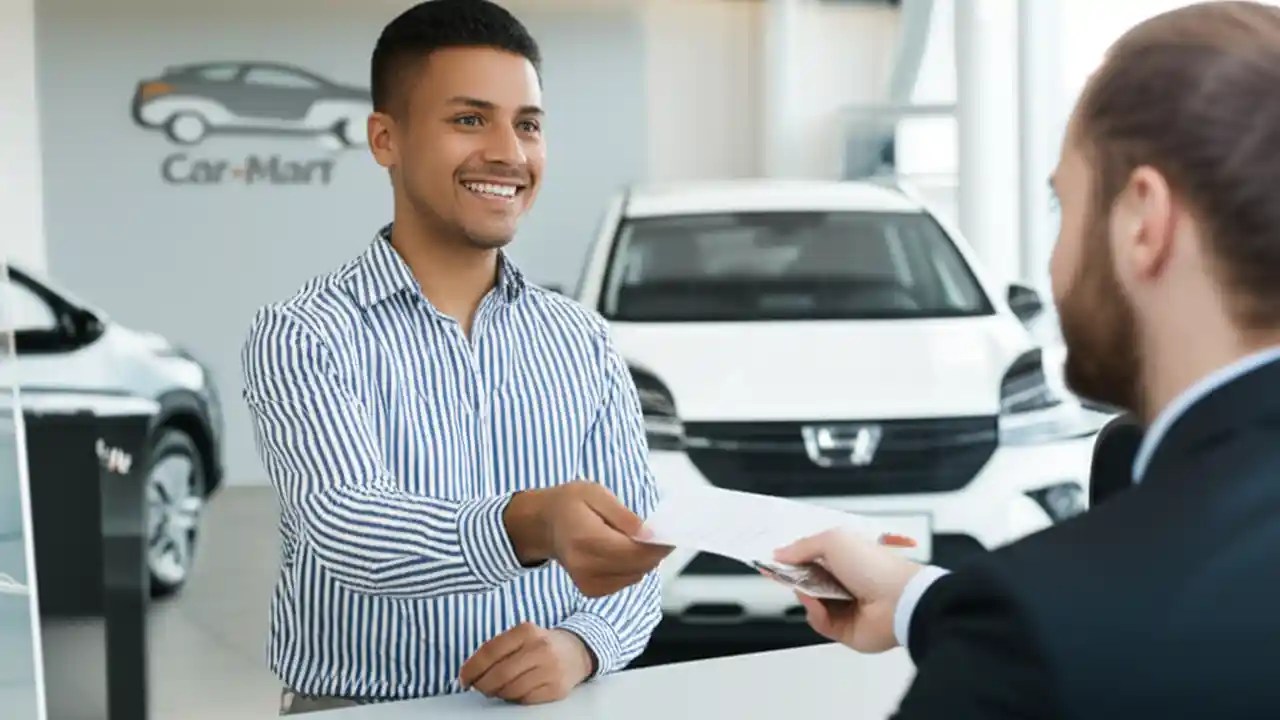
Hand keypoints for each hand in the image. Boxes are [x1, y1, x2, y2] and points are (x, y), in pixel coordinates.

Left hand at [459, 623, 593, 704]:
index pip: (490, 651)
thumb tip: (471, 673)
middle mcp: (539, 648)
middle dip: (483, 685)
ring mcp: (550, 669)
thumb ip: (498, 649)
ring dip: (499, 693)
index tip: (464, 678)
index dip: (472, 668)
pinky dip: (515, 698)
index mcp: (526, 631)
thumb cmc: (540, 645)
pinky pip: (526, 700)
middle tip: (479, 687)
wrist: (577, 651)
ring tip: (499, 689)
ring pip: (511, 689)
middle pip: (499, 674)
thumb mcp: (521, 636)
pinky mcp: (557, 688)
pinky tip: (516, 691)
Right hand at [505, 481, 670, 596]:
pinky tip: (622, 551)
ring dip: (643, 560)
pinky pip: (625, 582)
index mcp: (587, 540)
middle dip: (654, 552)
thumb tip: (650, 534)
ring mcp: (586, 582)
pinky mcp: (590, 590)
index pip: (634, 551)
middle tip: (659, 534)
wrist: (544, 524)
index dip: (658, 546)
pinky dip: (631, 568)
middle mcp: (585, 566)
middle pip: (638, 566)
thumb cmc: (570, 504)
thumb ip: (624, 515)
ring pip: (635, 576)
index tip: (671, 535)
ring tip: (635, 539)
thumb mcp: (597, 494)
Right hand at [773, 528, 921, 652]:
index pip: (813, 557)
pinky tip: (818, 606)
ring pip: (810, 602)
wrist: (898, 601)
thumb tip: (780, 553)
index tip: (772, 559)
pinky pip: (819, 622)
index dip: (792, 558)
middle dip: (793, 578)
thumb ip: (803, 546)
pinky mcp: (845, 629)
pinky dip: (815, 614)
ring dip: (804, 595)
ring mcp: (846, 605)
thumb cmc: (875, 566)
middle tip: (781, 574)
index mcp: (847, 557)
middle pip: (808, 581)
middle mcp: (847, 581)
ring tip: (807, 590)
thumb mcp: (833, 540)